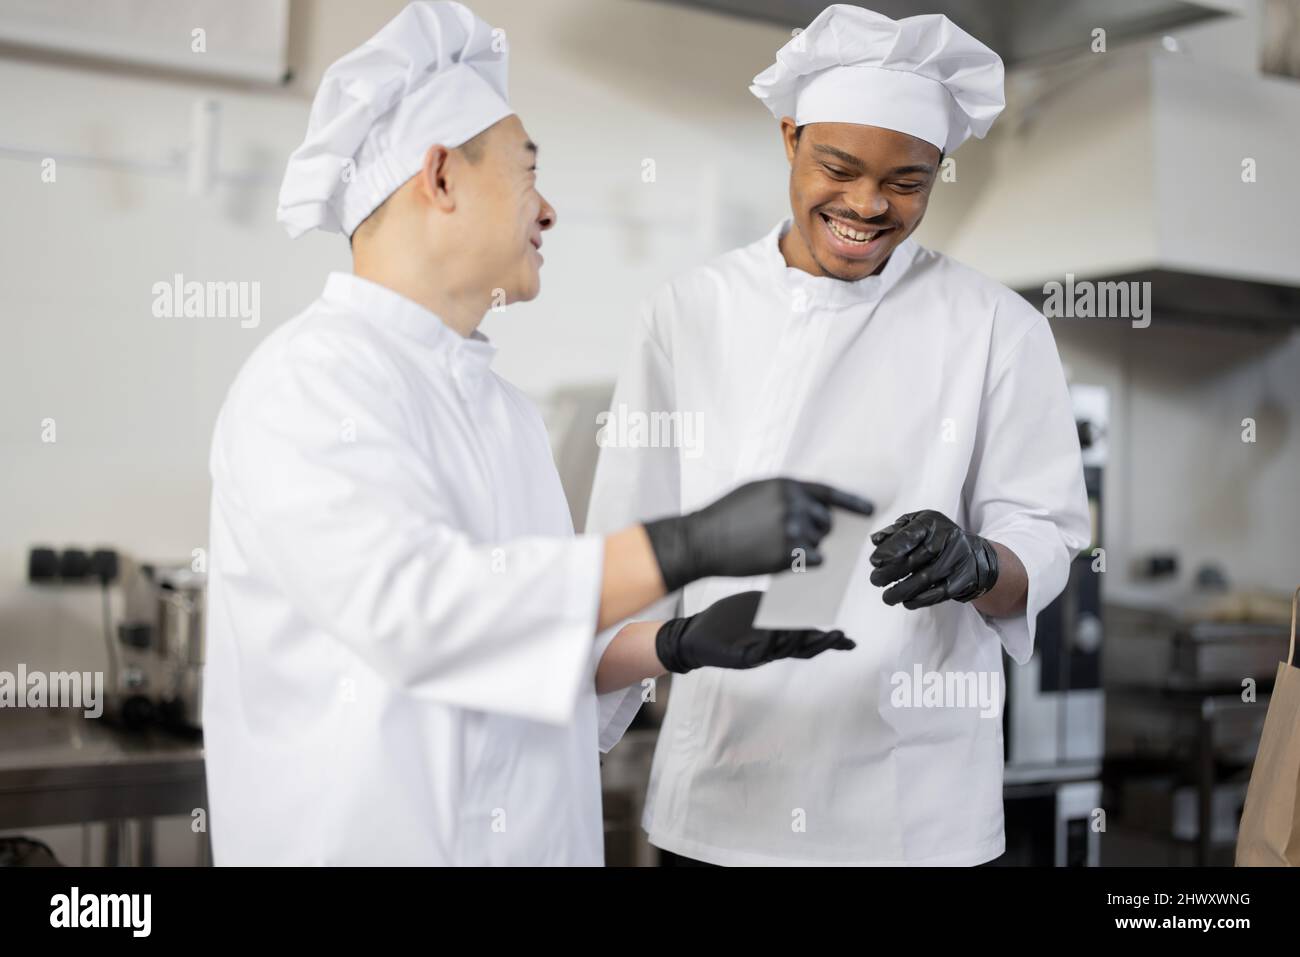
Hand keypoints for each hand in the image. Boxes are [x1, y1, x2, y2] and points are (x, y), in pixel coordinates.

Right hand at [643, 478, 873, 591]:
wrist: (701, 540)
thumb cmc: (723, 517)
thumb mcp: (754, 491)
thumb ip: (783, 495)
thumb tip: (813, 507)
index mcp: (786, 485)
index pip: (828, 492)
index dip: (851, 502)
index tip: (869, 510)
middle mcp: (793, 504)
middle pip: (826, 522)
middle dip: (817, 531)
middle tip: (795, 538)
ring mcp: (792, 529)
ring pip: (819, 543)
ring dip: (807, 548)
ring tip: (777, 549)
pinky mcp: (789, 553)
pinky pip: (815, 560)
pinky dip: (805, 563)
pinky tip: (783, 561)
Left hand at [655, 591, 854, 673]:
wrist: (695, 633)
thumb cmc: (726, 619)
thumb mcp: (757, 606)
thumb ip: (777, 603)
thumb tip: (798, 593)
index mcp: (778, 637)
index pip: (808, 639)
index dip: (829, 641)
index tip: (850, 641)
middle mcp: (772, 648)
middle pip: (804, 650)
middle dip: (824, 644)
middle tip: (842, 638)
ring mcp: (758, 654)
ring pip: (785, 652)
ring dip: (800, 641)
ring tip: (813, 631)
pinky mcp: (741, 658)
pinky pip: (760, 652)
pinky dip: (771, 642)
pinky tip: (778, 631)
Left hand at [868, 510, 997, 608]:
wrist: (974, 555)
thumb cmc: (936, 538)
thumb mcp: (918, 525)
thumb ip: (896, 531)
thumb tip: (876, 540)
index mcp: (931, 523)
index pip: (909, 535)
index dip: (890, 549)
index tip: (874, 561)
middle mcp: (947, 538)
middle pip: (916, 558)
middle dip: (891, 572)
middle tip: (875, 580)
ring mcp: (957, 559)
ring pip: (926, 578)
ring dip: (903, 590)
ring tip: (887, 597)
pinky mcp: (963, 579)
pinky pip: (939, 592)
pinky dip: (920, 599)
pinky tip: (906, 602)